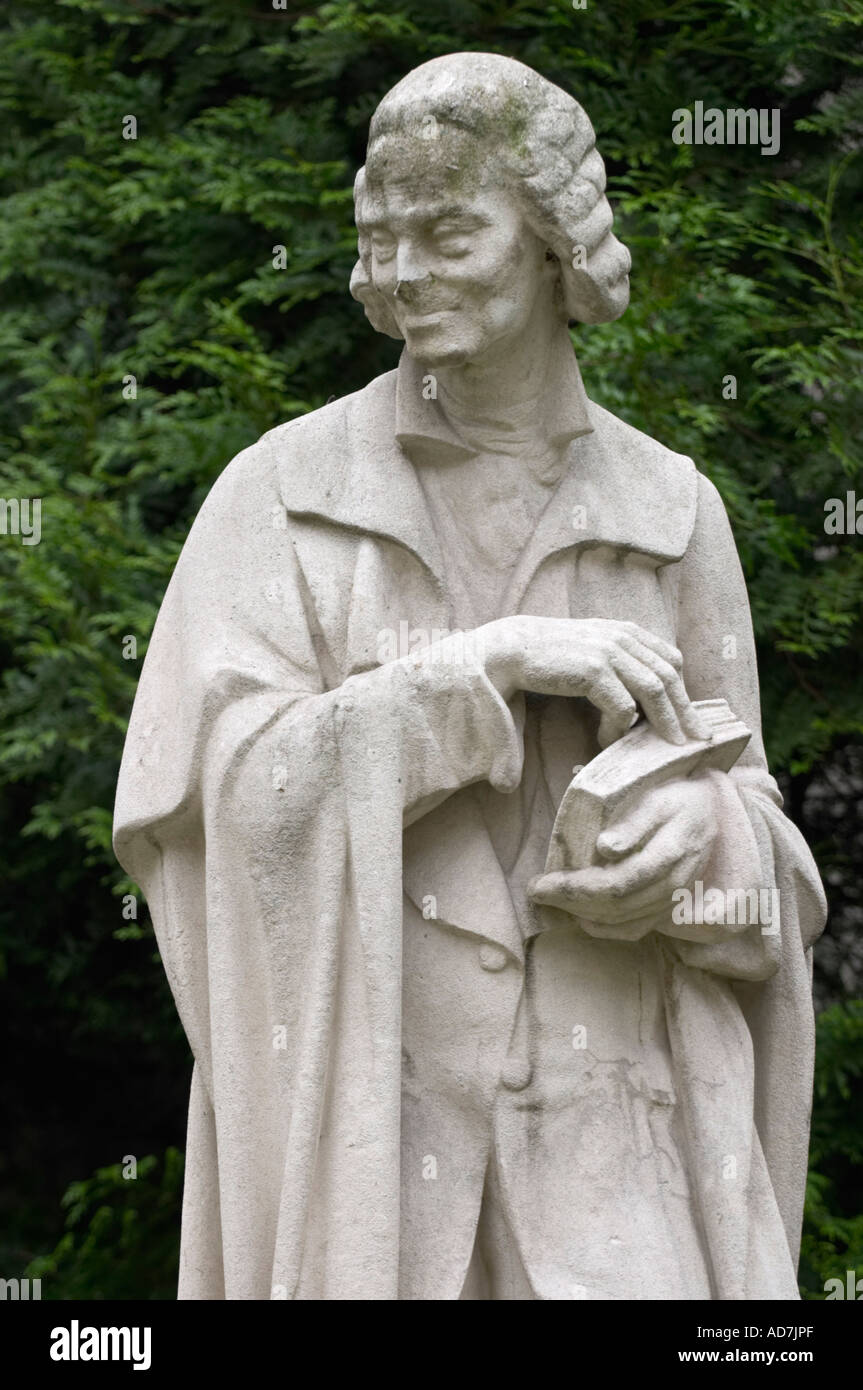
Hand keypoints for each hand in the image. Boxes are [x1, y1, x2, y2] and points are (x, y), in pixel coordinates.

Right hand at [480, 616, 706, 747]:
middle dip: (685, 711)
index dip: (684, 691)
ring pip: (654, 691)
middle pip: (668, 677)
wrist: (510, 648)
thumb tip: (642, 698)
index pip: (671, 660)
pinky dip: (620, 729)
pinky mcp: (593, 670)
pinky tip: (607, 740)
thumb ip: (618, 663)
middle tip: (695, 740)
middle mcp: (623, 637)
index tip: (692, 718)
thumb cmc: (548, 656)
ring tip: (665, 748)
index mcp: (626, 631)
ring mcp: (609, 652)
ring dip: (662, 724)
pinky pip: (622, 708)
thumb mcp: (592, 651)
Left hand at [529, 774, 719, 939]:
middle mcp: (675, 882)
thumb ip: (633, 823)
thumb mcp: (656, 798)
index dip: (576, 887)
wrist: (708, 810)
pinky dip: (606, 928)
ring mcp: (673, 898)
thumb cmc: (676, 797)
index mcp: (672, 850)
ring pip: (624, 920)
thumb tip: (604, 848)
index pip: (618, 881)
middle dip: (570, 901)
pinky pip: (636, 928)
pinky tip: (582, 918)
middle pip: (617, 904)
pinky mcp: (669, 906)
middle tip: (537, 889)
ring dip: (583, 914)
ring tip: (552, 899)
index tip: (541, 882)